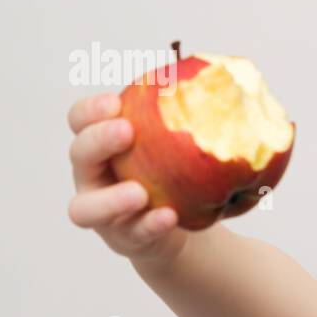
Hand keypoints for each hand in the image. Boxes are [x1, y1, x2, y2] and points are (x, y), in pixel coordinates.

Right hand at [66, 92, 187, 268]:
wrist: (177, 223)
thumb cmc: (175, 171)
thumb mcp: (179, 140)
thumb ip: (192, 114)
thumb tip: (237, 78)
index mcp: (102, 144)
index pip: (80, 120)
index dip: (91, 110)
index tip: (118, 102)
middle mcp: (92, 176)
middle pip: (79, 155)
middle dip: (98, 140)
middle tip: (127, 131)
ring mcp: (102, 212)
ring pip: (86, 208)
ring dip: (111, 199)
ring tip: (138, 192)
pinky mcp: (122, 239)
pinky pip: (131, 233)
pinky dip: (149, 225)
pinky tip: (168, 216)